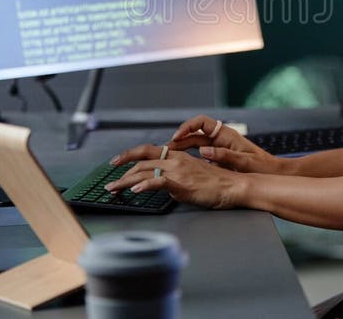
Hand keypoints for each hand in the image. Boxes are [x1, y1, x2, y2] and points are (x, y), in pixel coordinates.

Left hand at [104, 144, 245, 208]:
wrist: (232, 186)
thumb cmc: (216, 184)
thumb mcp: (191, 178)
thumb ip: (174, 179)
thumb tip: (163, 187)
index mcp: (177, 156)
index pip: (147, 151)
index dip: (129, 155)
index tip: (115, 162)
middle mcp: (175, 160)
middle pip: (141, 162)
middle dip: (122, 173)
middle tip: (109, 184)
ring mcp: (178, 170)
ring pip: (144, 172)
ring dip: (125, 181)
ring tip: (113, 189)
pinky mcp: (181, 183)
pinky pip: (158, 182)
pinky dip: (144, 186)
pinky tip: (134, 191)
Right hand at [167, 114, 287, 173]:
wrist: (272, 173)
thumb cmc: (262, 166)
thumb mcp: (244, 162)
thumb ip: (224, 156)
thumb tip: (204, 151)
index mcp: (227, 134)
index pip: (202, 123)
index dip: (188, 126)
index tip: (177, 135)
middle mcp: (220, 138)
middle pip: (195, 133)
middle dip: (179, 138)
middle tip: (165, 148)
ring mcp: (218, 147)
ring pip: (194, 143)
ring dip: (181, 147)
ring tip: (167, 155)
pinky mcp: (218, 157)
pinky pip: (198, 153)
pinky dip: (188, 156)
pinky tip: (179, 163)